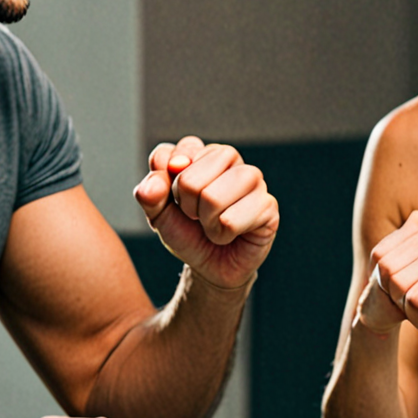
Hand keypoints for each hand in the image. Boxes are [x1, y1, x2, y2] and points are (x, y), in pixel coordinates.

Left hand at [132, 137, 278, 288]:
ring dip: (205, 222)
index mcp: (202, 152)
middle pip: (191, 179)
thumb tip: (155, 182)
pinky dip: (222, 235)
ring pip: (213, 197)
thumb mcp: (158, 213)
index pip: (175, 154)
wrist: (210, 265)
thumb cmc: (187, 231)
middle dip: (186, 206)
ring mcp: (253, 180)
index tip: (177, 198)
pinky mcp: (268, 206)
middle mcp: (230, 159)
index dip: (168, 184)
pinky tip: (229, 235)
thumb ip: (149, 193)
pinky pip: (231, 221)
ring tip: (212, 225)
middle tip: (196, 216)